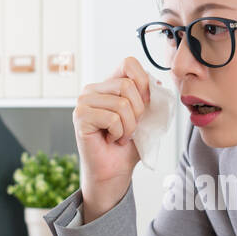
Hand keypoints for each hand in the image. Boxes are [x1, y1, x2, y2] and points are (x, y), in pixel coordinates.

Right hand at [74, 56, 151, 219]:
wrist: (115, 172)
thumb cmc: (128, 146)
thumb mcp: (145, 117)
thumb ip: (150, 97)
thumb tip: (157, 83)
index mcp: (108, 84)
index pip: (128, 63)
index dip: (143, 83)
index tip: (144, 106)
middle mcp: (92, 89)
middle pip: (128, 85)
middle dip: (138, 112)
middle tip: (129, 128)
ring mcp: (83, 102)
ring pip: (122, 103)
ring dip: (129, 126)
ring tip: (119, 136)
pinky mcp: (80, 117)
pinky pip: (112, 118)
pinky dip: (119, 133)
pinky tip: (110, 140)